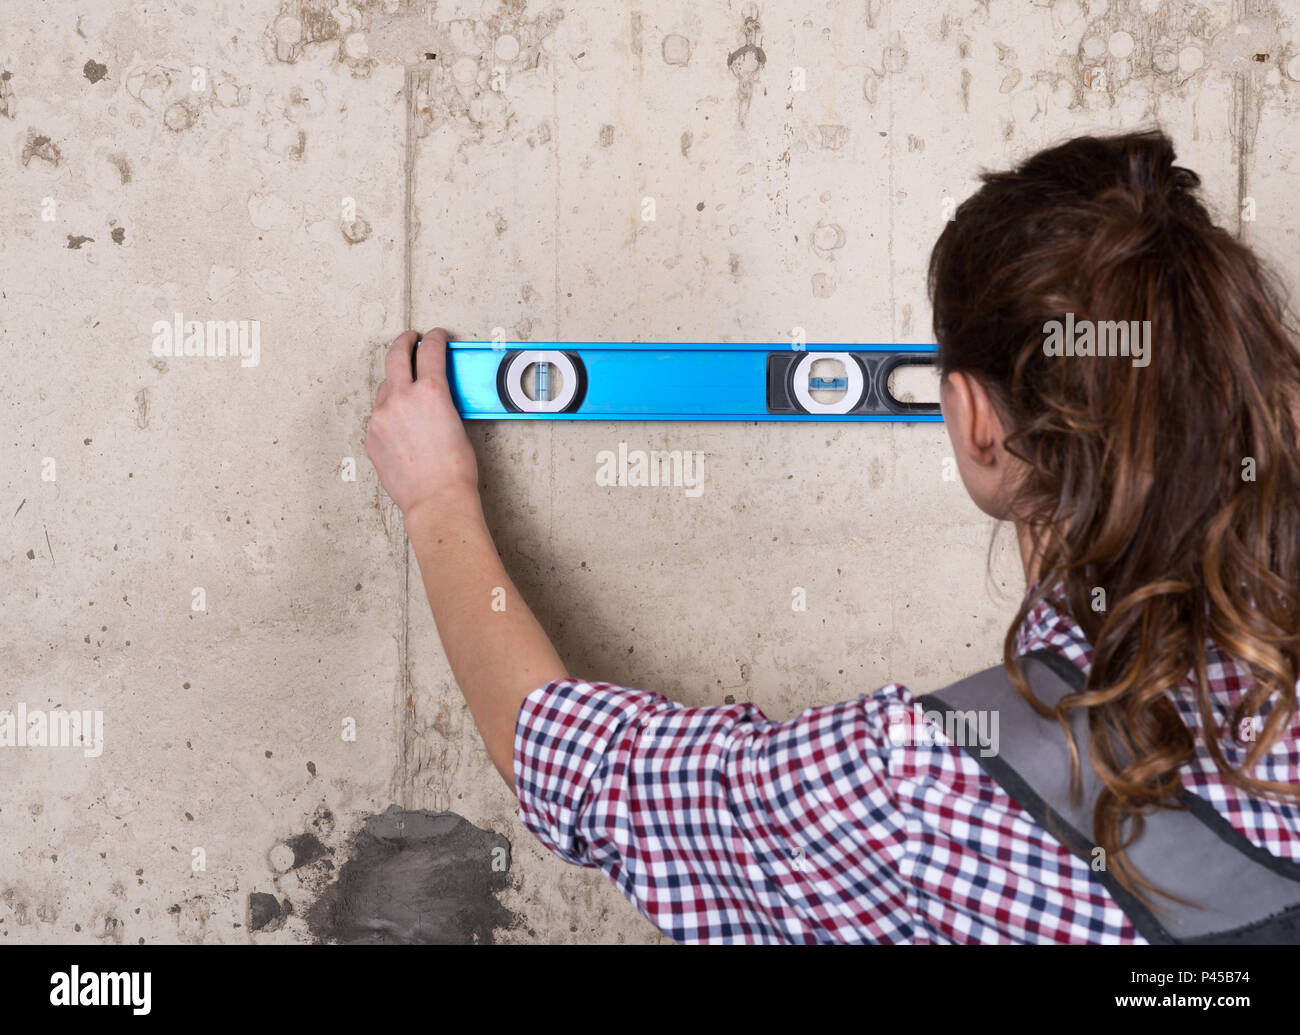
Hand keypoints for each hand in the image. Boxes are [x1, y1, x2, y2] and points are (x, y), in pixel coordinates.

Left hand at [365, 328, 478, 521]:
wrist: (436, 499)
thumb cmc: (455, 469)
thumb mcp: (458, 424)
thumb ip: (441, 402)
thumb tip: (435, 395)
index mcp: (429, 391)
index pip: (430, 351)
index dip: (435, 339)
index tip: (435, 336)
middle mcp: (400, 398)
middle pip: (396, 356)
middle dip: (404, 342)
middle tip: (410, 338)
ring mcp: (381, 417)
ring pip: (385, 389)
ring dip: (396, 385)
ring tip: (407, 392)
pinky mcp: (371, 436)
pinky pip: (379, 416)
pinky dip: (390, 415)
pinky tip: (402, 428)